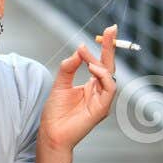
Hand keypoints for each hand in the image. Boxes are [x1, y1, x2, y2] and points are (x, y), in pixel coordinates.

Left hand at [38, 24, 118, 153]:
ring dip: (100, 62)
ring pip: (109, 76)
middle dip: (110, 47)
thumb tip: (79, 51)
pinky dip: (103, 77)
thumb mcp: (60, 84)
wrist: (51, 133)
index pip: (101, 63)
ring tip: (86, 56)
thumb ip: (69, 67)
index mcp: (91, 86)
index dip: (104, 47)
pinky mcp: (102, 109)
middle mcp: (99, 92)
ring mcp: (102, 101)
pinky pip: (109, 89)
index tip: (104, 31)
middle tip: (110, 29)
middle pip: (109, 66)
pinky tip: (93, 68)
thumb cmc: (55, 113)